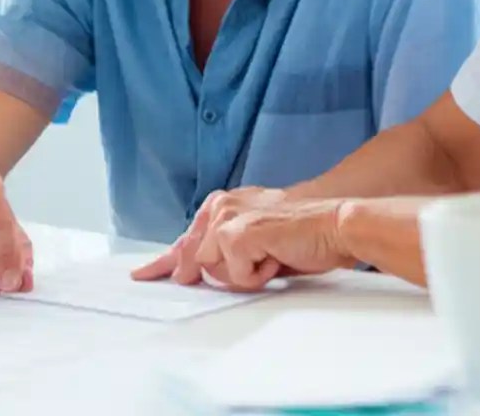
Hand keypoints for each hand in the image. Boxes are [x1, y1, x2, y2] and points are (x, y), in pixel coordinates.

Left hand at [131, 187, 287, 286]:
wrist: (336, 225)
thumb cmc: (301, 236)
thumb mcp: (255, 242)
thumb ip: (223, 252)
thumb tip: (192, 273)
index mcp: (221, 204)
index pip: (186, 239)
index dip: (165, 262)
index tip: (143, 275)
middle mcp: (219, 206)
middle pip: (198, 262)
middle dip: (226, 272)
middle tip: (263, 261)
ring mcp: (227, 218)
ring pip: (213, 270)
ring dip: (246, 274)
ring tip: (273, 256)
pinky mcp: (237, 234)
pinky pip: (234, 275)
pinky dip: (256, 275)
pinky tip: (275, 258)